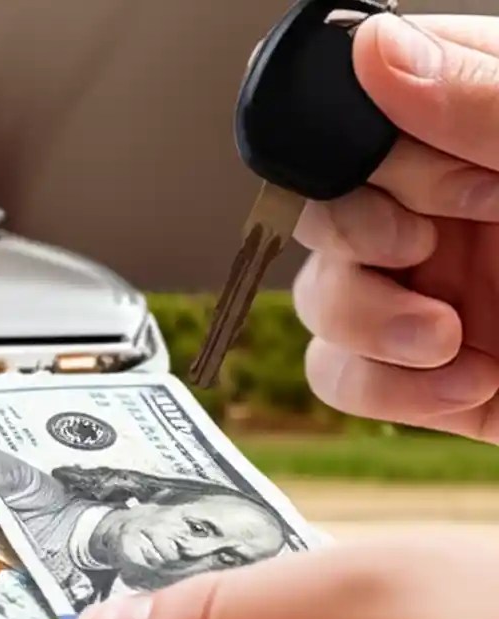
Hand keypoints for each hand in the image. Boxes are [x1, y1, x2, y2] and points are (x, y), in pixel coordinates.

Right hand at [293, 13, 498, 441]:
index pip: (360, 110)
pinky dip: (384, 386)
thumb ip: (485, 101)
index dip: (372, 153)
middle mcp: (449, 205)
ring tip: (444, 339)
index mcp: (485, 127)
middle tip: (429, 250)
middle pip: (321, 207)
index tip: (444, 180)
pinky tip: (461, 382)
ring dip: (364, 323)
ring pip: (319, 296)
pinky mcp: (436, 373)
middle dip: (361, 239)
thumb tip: (373, 49)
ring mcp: (438, 289)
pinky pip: (345, 376)